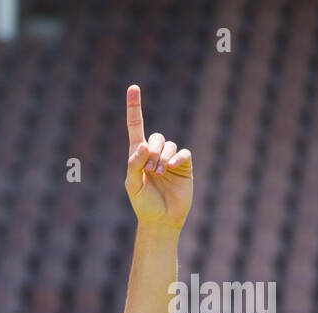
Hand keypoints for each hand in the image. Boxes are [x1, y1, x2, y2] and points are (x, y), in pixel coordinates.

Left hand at [124, 85, 191, 231]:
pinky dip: (177, 158)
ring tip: (160, 174)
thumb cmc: (143, 204)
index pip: (135, 126)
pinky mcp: (184, 165)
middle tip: (150, 171)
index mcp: (137, 155)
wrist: (162, 219)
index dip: (134, 107)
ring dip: (163, 158)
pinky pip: (183, 152)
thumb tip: (143, 145)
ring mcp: (170, 158)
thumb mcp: (132, 185)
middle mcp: (154, 153)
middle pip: (155, 137)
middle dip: (152, 152)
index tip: (133, 88)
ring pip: (169, 144)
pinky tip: (172, 168)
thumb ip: (134, 165)